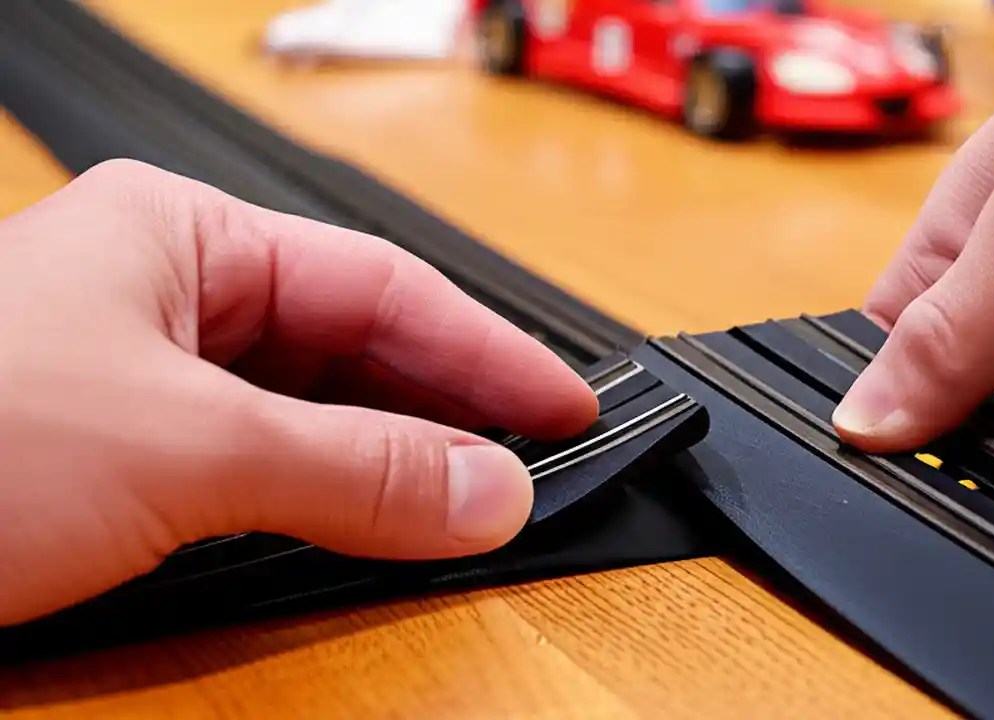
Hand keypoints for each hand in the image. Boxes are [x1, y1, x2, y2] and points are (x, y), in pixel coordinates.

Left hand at [0, 159, 596, 625]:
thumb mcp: (178, 449)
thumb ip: (351, 471)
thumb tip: (485, 492)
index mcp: (184, 239)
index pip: (379, 286)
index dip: (485, 350)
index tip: (564, 407)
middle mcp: (172, 302)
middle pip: (354, 348)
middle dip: (446, 410)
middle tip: (536, 467)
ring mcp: (150, 386)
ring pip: (314, 416)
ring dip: (393, 466)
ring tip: (476, 505)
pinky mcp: (128, 465)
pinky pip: (267, 476)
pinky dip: (330, 507)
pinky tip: (377, 534)